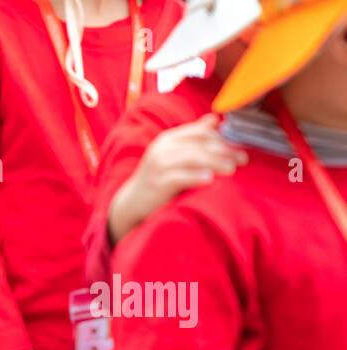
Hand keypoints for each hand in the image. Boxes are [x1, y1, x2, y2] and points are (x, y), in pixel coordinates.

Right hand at [107, 115, 246, 242]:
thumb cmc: (160, 179)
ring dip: (215, 162)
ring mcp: (158, 165)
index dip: (223, 138)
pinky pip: (179, 177)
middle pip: (199, 144)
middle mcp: (162, 148)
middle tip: (243, 158)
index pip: (201, 132)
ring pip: (192, 158)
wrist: (133, 202)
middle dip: (224, 150)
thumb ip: (193, 138)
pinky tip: (210, 179)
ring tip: (232, 169)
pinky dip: (195, 177)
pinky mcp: (156, 183)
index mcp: (169, 139)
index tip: (242, 146)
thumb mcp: (175, 155)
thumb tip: (215, 120)